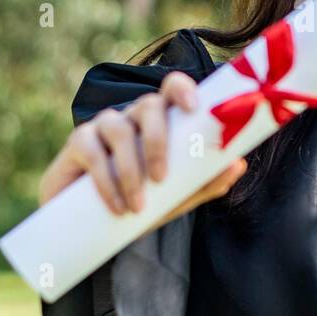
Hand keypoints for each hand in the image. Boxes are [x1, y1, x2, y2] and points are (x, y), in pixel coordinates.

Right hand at [38, 70, 247, 215]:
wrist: (94, 227)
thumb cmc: (141, 201)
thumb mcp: (176, 195)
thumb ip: (205, 181)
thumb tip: (239, 164)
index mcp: (162, 119)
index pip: (172, 87)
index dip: (183, 89)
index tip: (193, 107)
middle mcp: (133, 115)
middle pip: (148, 105)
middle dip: (157, 141)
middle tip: (161, 179)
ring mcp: (104, 125)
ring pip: (120, 130)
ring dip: (130, 170)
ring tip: (138, 206)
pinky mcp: (77, 142)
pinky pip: (92, 152)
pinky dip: (106, 181)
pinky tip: (116, 205)